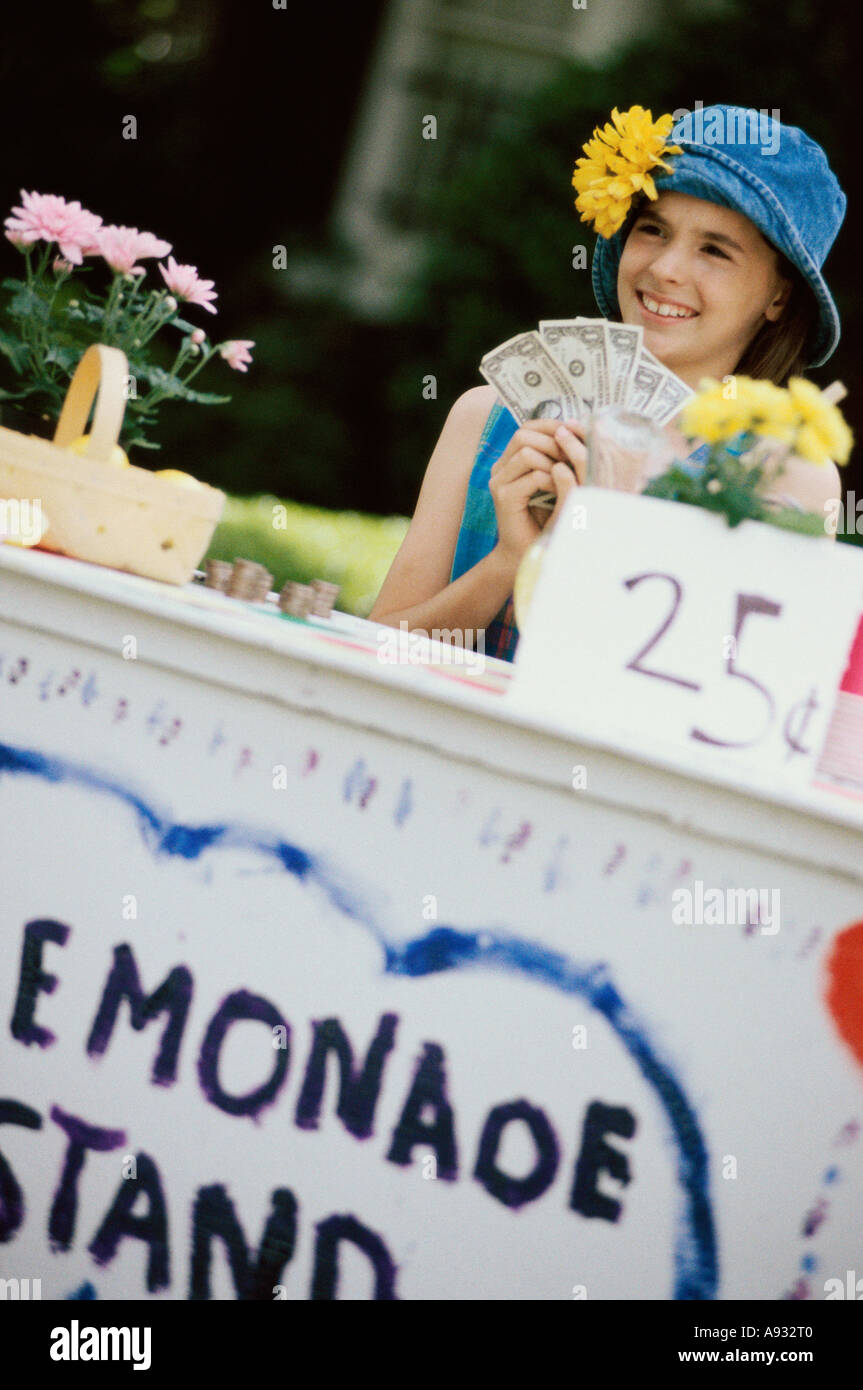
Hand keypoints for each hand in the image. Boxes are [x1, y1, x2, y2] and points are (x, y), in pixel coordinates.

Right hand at [490, 418, 585, 563]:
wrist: (529, 553)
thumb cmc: (548, 519)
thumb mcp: (559, 482)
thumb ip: (561, 458)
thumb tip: (575, 429)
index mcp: (511, 460)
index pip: (528, 426)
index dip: (552, 425)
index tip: (575, 434)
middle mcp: (501, 467)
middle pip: (523, 434)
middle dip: (553, 442)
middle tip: (572, 459)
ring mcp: (499, 481)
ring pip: (526, 451)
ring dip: (552, 461)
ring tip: (566, 476)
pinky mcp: (503, 498)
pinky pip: (532, 475)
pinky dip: (551, 480)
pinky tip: (559, 491)